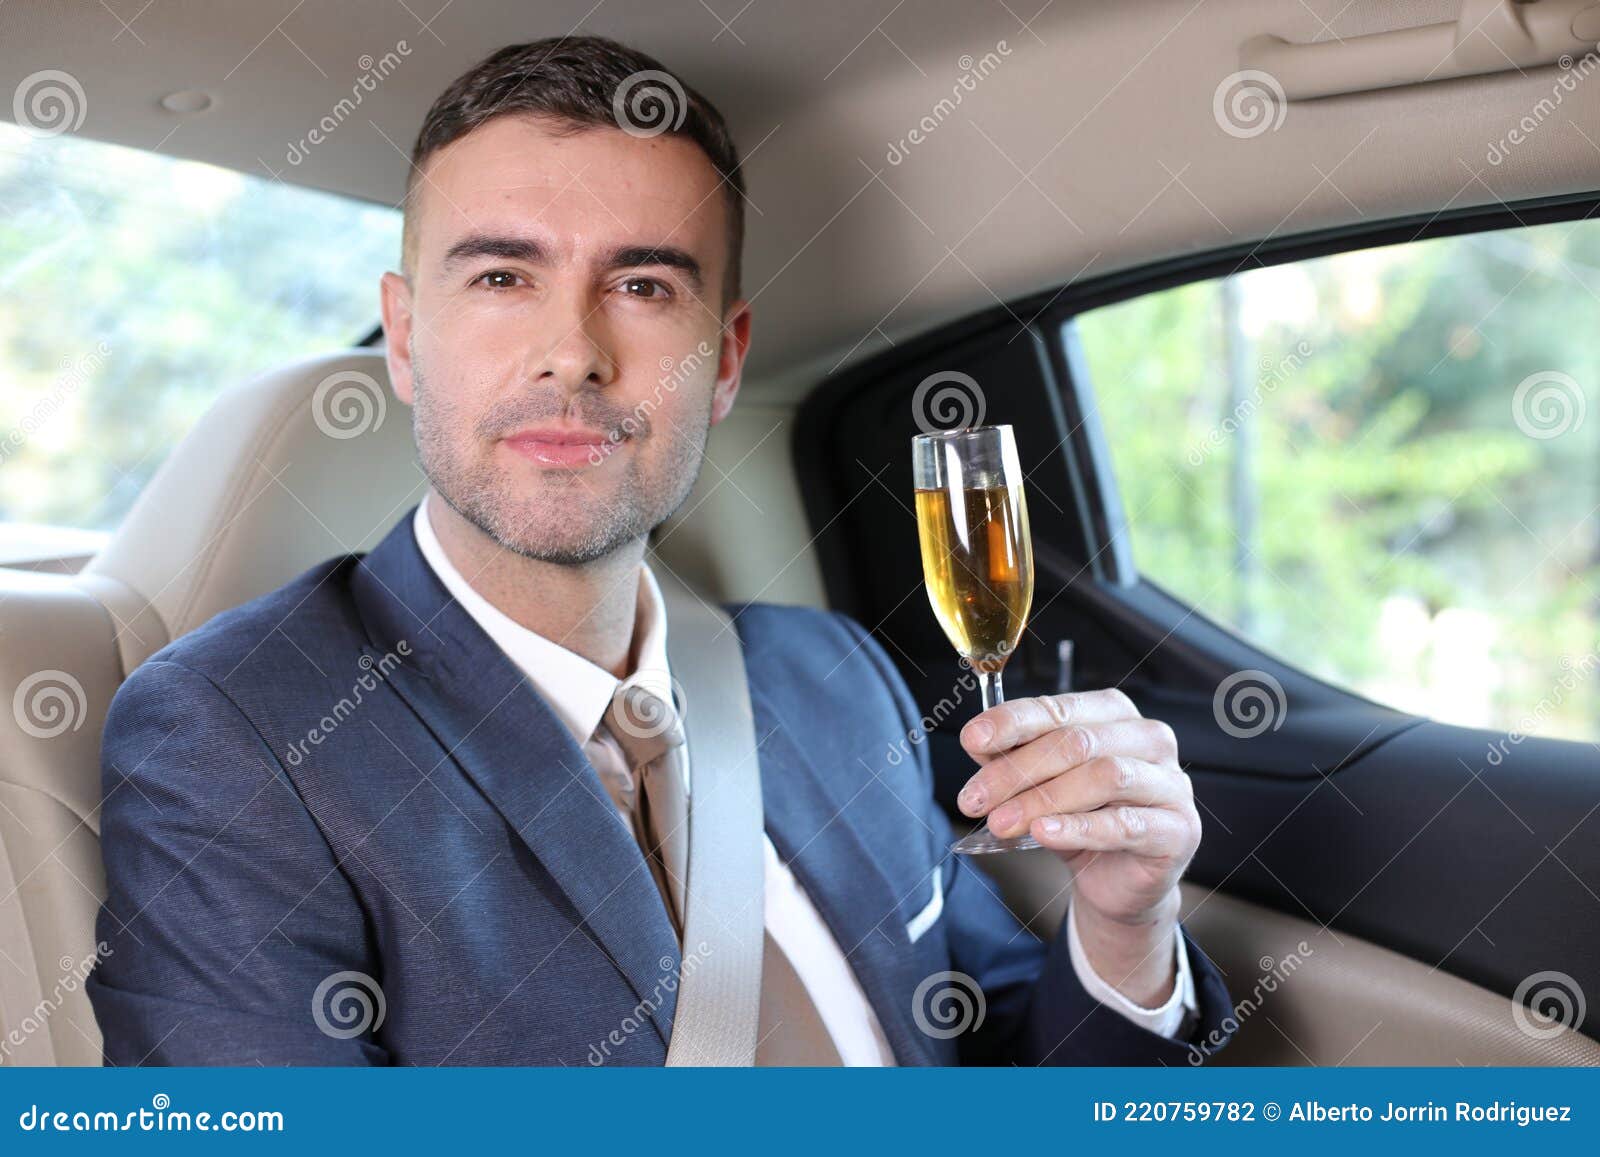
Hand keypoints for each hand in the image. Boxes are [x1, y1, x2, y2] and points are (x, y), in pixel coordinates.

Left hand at [956, 688, 1199, 1004]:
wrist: (1115, 882)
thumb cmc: (1080, 820)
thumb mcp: (1040, 785)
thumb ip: (1014, 759)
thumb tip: (979, 742)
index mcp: (1114, 714)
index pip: (1058, 708)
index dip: (1012, 721)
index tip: (971, 739)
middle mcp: (1148, 739)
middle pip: (1077, 742)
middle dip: (1017, 770)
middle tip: (974, 798)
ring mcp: (1170, 783)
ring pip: (1103, 776)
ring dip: (1042, 799)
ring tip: (1000, 822)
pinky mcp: (1178, 830)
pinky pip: (1126, 824)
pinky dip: (1079, 827)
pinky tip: (1044, 833)